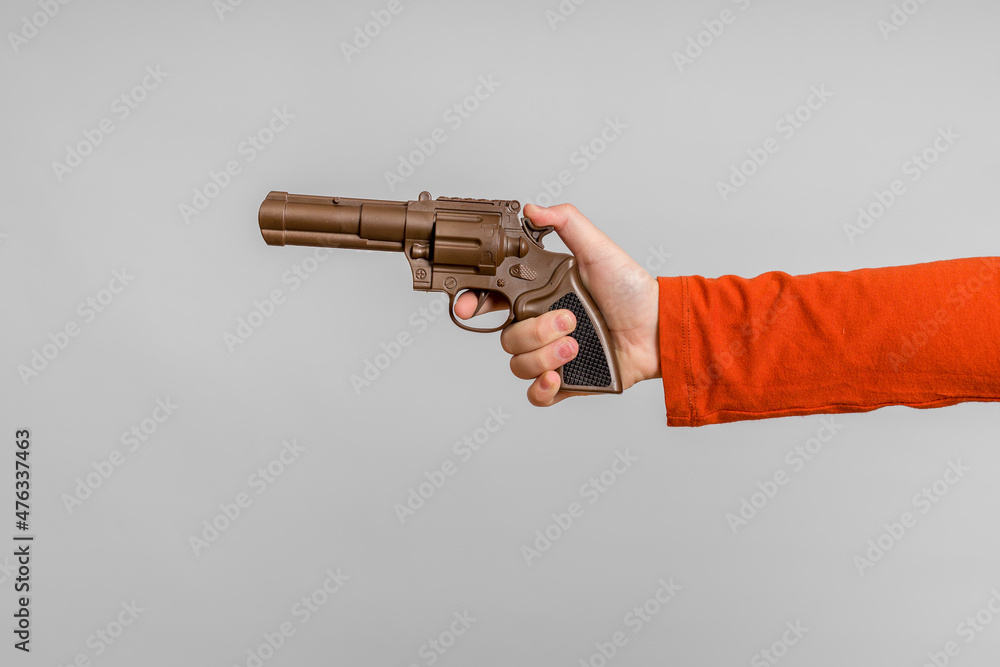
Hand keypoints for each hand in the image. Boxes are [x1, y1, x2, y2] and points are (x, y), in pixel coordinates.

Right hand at [455, 203, 660, 405]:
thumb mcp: (598, 248)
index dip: (474, 303)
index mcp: (539, 296)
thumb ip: (566, 222)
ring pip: (518, 364)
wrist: (658, 327)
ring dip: (543, 355)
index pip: (493, 300)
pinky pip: (536, 394)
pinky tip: (558, 375)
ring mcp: (551, 356)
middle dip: (531, 330)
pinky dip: (541, 387)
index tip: (469, 305)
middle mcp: (540, 326)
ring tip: (576, 343)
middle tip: (564, 320)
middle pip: (505, 337)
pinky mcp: (566, 382)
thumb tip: (533, 208)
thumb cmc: (632, 289)